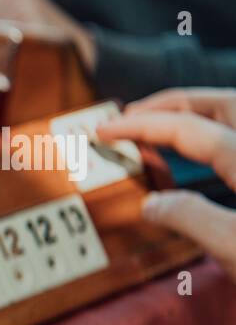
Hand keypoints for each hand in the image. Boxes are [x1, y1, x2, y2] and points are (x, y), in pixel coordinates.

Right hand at [97, 91, 235, 280]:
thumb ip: (191, 220)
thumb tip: (151, 203)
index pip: (188, 128)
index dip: (141, 125)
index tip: (104, 129)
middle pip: (220, 104)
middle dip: (172, 104)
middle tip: (131, 117)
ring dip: (198, 115)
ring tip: (162, 130)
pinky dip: (219, 138)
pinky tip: (205, 160)